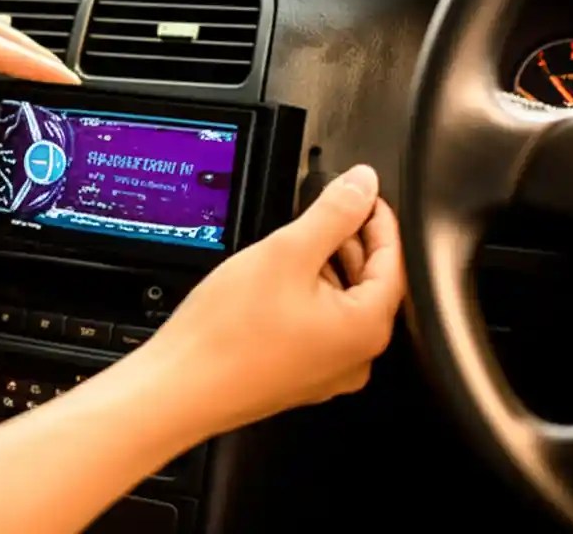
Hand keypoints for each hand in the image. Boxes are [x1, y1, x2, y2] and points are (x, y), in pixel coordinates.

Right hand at [142, 164, 405, 435]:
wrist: (179, 388)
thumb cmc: (227, 334)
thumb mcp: (286, 253)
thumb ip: (333, 213)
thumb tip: (362, 184)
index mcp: (366, 329)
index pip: (393, 261)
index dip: (378, 220)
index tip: (363, 194)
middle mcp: (355, 358)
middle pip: (369, 284)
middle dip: (349, 242)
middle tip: (327, 209)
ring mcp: (326, 372)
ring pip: (340, 305)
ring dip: (325, 269)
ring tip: (293, 244)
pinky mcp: (298, 377)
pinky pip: (317, 327)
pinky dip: (306, 296)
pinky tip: (276, 281)